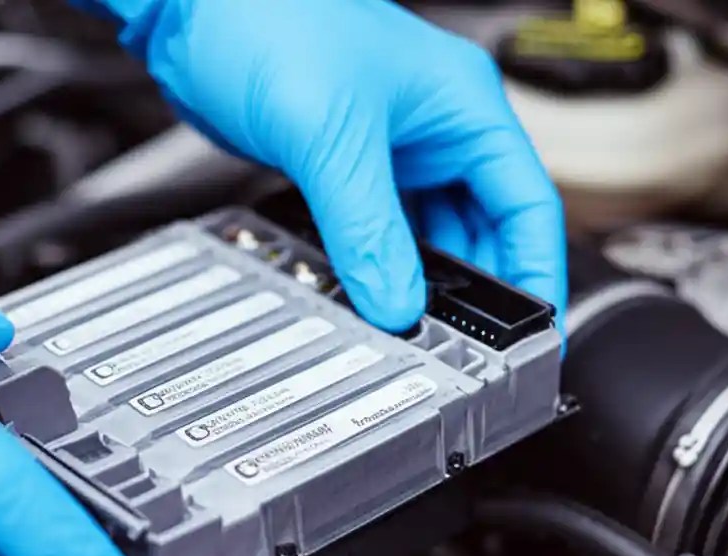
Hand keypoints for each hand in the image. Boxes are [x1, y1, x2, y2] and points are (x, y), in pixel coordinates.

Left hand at [90, 0, 566, 330]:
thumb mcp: (331, 140)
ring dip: (417, 280)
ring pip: (424, 234)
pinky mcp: (344, 164)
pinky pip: (374, 228)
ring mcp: (390, 148)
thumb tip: (397, 303)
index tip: (535, 335)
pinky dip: (373, 263)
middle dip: (474, 289)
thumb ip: (368, 230)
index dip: (536, 274)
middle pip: (480, 228)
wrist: (191, 14)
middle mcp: (435, 128)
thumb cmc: (268, 23)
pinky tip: (364, 295)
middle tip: (467, 350)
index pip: (525, 204)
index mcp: (463, 107)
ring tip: (412, 333)